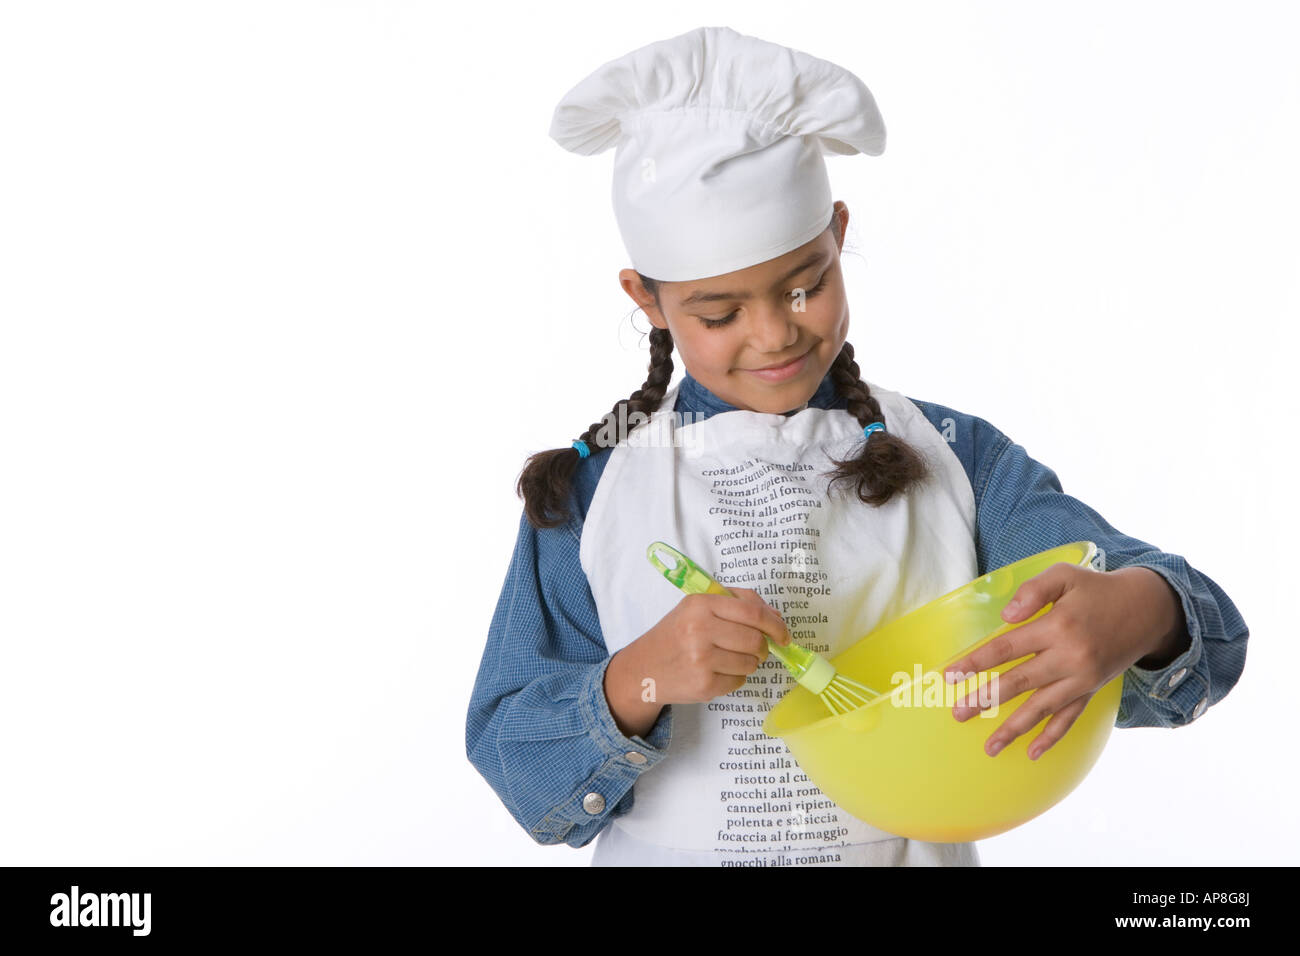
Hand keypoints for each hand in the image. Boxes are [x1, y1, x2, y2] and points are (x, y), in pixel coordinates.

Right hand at [604, 587, 789, 736]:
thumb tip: (776, 617)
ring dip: (748, 662)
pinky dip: (735, 677)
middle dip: (762, 647)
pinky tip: (717, 672)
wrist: (644, 668)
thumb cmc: (675, 635)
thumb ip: (736, 603)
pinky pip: (739, 681)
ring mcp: (701, 660)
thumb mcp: (697, 608)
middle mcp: (700, 630)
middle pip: (755, 639)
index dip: (775, 623)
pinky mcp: (704, 685)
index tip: (783, 633)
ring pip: (750, 663)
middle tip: (757, 649)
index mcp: (700, 605)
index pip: (751, 612)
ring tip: (729, 659)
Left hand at [941, 563, 1185, 760]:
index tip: (950, 675)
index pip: (1007, 648)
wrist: (1147, 611)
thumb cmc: (1097, 590)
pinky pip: (1070, 718)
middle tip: (958, 714)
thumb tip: (1005, 616)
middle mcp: (1070, 658)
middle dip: (985, 700)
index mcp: (1058, 627)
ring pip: (1042, 708)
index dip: (977, 662)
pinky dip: (1052, 737)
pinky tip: (1032, 752)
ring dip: (1013, 729)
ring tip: (989, 747)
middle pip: (1019, 683)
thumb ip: (1033, 591)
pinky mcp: (1091, 691)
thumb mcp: (1065, 576)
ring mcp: (1082, 679)